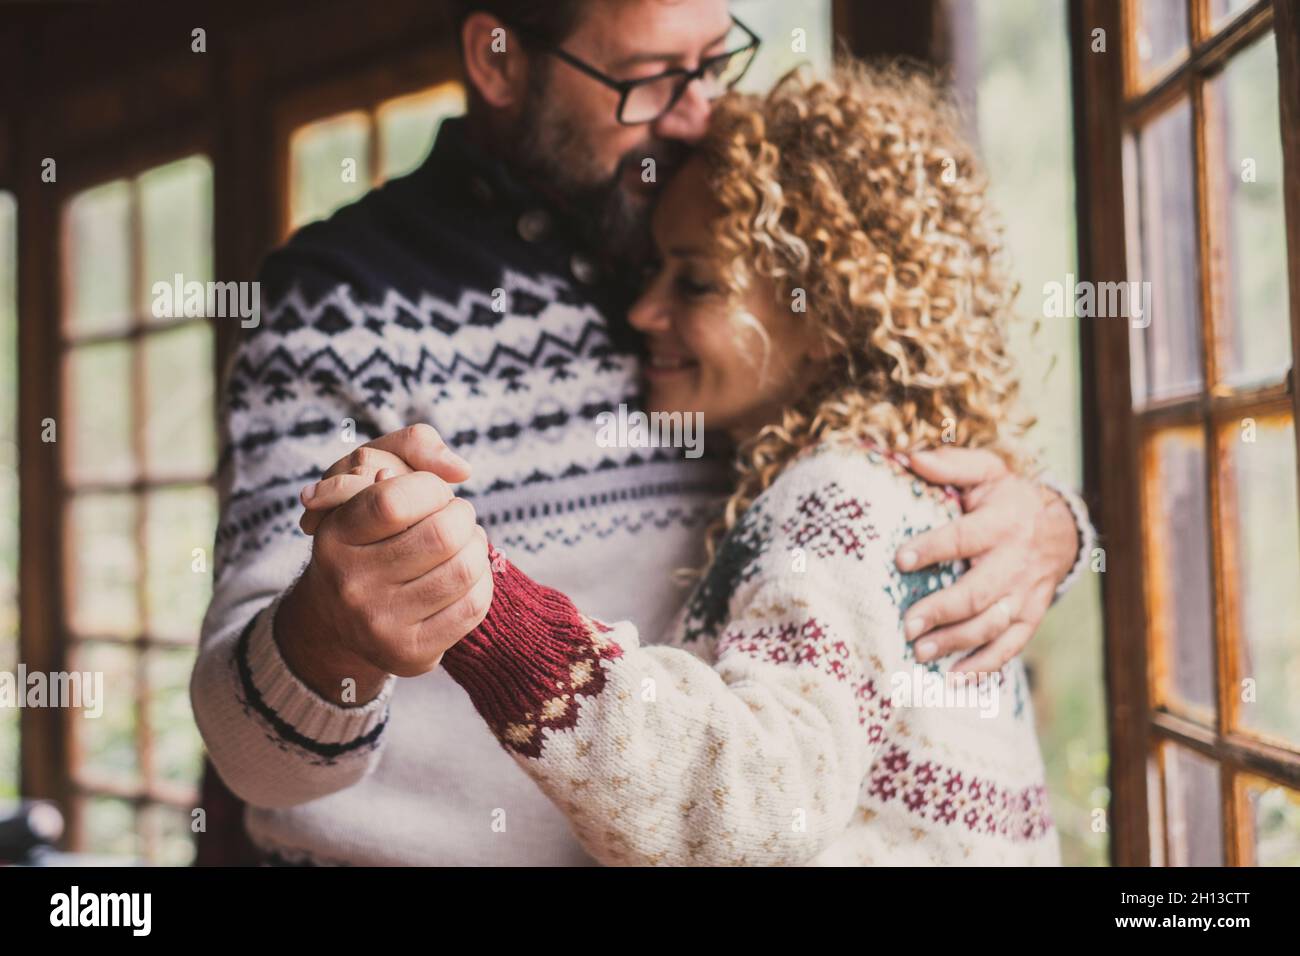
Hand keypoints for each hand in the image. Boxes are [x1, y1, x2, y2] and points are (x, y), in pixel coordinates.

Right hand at [275, 425, 490, 703]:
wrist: (342, 617)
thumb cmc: (370, 531)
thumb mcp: (371, 475)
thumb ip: (412, 446)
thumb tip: (460, 469)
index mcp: (334, 535)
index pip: (395, 499)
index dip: (431, 488)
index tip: (434, 492)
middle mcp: (350, 583)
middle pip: (442, 534)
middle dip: (462, 516)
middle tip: (455, 517)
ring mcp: (379, 624)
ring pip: (464, 569)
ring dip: (477, 546)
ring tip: (463, 543)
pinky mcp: (410, 654)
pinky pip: (474, 606)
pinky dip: (481, 581)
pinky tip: (465, 574)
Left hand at [896, 447, 1077, 673]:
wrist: (1062, 527)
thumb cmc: (1008, 498)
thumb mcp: (987, 472)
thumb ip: (951, 465)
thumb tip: (907, 458)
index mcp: (1003, 522)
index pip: (965, 537)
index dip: (933, 548)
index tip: (900, 560)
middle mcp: (1016, 561)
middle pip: (978, 591)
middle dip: (942, 610)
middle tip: (907, 624)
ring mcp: (1025, 594)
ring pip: (993, 624)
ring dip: (957, 642)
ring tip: (921, 652)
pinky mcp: (1030, 616)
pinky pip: (1011, 647)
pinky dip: (984, 667)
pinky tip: (954, 681)